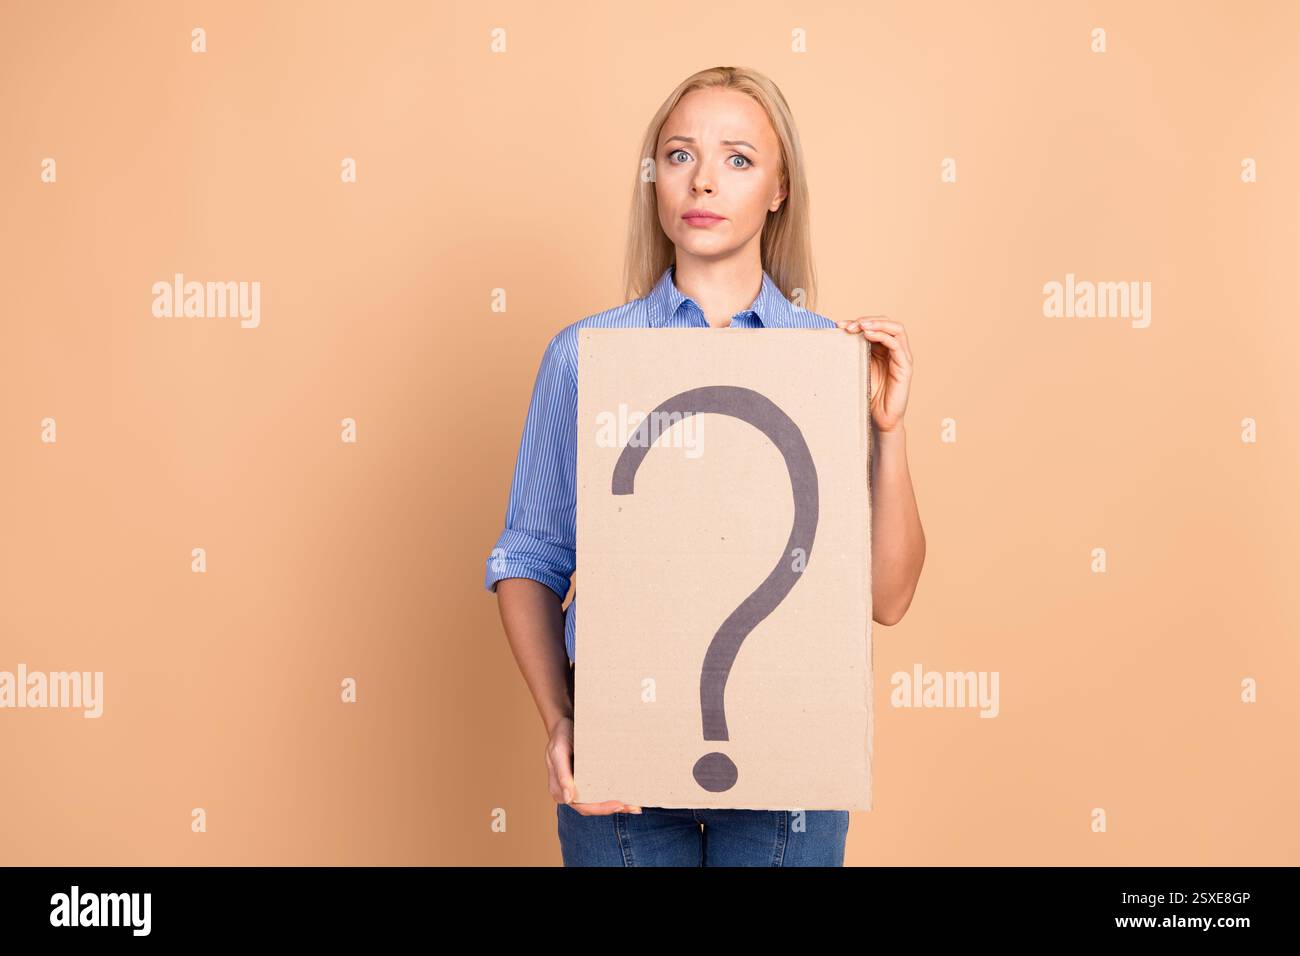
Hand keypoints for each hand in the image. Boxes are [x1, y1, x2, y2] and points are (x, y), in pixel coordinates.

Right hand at [546, 716, 641, 814]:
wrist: (564, 724)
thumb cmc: (560, 737)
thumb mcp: (558, 752)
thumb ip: (562, 775)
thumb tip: (568, 799)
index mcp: (560, 791)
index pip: (582, 806)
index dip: (601, 808)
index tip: (618, 805)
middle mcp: (569, 793)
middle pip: (593, 807)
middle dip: (614, 808)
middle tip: (633, 808)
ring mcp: (579, 788)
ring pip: (599, 802)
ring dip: (617, 805)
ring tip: (635, 806)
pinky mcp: (588, 780)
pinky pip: (601, 791)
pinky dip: (615, 794)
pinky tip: (629, 796)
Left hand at [836, 316, 912, 432]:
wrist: (880, 419)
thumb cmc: (868, 396)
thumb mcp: (857, 369)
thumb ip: (852, 353)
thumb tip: (834, 337)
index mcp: (883, 349)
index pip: (874, 326)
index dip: (858, 322)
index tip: (839, 324)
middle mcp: (894, 350)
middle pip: (886, 323)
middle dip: (866, 320)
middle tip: (849, 326)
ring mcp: (902, 357)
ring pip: (896, 329)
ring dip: (876, 323)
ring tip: (860, 326)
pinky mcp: (905, 366)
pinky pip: (896, 345)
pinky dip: (883, 335)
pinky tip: (868, 335)